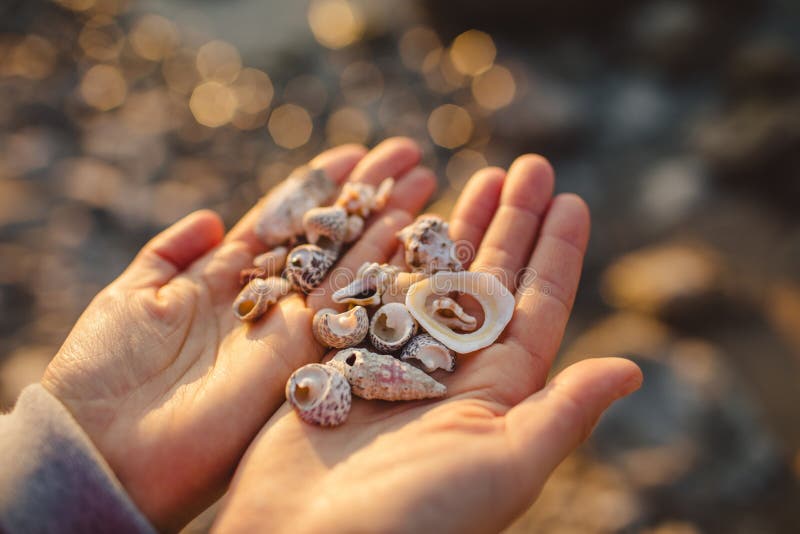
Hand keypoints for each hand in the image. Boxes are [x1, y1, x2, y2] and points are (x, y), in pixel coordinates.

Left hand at [41, 138, 435, 530]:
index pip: (282, 223)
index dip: (316, 188)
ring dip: (386, 219)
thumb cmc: (105, 368)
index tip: (353, 154)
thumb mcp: (131, 295)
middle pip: (326, 238)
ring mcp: (289, 327)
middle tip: (406, 156)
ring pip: (348, 262)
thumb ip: (169, 253)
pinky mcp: (304, 353)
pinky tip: (408, 224)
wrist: (107, 442)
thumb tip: (210, 217)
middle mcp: (266, 301)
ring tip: (423, 175)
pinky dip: (380, 262)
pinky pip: (348, 300)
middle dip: (366, 196)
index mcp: (224, 282)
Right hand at [214, 155, 642, 532]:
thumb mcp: (503, 468)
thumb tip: (634, 368)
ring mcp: (394, 362)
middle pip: (489, 278)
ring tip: (475, 175)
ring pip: (434, 277)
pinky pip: (375, 291)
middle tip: (530, 165)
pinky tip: (403, 216)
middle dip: (512, 221)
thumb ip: (562, 415)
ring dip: (457, 227)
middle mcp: (450, 372)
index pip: (537, 306)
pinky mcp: (341, 358)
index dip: (558, 253)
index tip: (576, 200)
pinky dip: (389, 250)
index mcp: (497, 395)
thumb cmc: (414, 520)